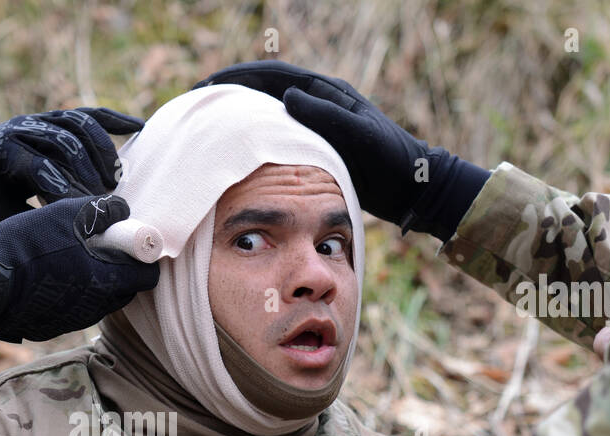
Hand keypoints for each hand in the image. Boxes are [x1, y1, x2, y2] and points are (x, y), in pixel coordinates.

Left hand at [0, 108, 143, 231]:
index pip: (40, 168)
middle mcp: (19, 128)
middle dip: (88, 174)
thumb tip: (63, 238)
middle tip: (106, 201)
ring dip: (102, 150)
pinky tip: (140, 128)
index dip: (66, 191)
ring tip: (117, 178)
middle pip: (63, 144)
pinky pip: (87, 115)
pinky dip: (114, 121)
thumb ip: (25, 221)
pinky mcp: (53, 117)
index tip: (86, 214)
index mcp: (0, 152)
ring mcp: (37, 118)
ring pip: (77, 125)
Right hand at [0, 193, 159, 341]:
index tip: (129, 243)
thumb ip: (103, 211)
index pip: (148, 277)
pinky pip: (77, 308)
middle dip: (122, 270)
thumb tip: (123, 210)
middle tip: (101, 248)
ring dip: (98, 281)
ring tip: (74, 259)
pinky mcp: (57, 326)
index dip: (143, 258)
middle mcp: (97, 307)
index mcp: (107, 281)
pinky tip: (54, 275)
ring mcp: (77, 319)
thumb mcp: (67, 214)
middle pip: (127, 289)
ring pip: (102, 300)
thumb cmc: (28, 244)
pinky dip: (76, 293)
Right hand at [195, 61, 486, 239]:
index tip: (208, 86)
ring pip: (268, 113)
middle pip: (264, 90)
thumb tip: (287, 98)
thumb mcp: (360, 136)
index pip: (273, 76)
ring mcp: (317, 122)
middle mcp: (319, 102)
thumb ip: (326, 116)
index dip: (238, 78)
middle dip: (230, 94)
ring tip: (208, 126)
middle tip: (197, 104)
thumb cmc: (390, 161)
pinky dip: (254, 138)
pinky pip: (277, 135)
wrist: (412, 185)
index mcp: (327, 92)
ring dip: (239, 116)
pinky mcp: (317, 144)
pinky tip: (237, 153)